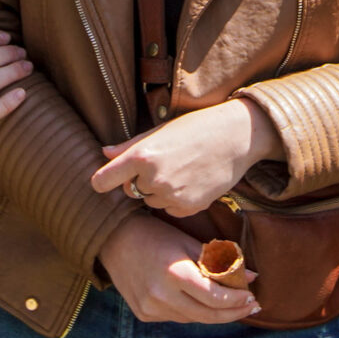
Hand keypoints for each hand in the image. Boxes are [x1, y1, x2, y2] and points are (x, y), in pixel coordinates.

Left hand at [90, 99, 280, 215]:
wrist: (236, 136)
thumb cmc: (196, 128)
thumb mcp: (161, 131)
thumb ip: (130, 146)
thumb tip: (104, 153)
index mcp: (141, 155)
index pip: (102, 181)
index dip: (103, 181)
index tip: (109, 179)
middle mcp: (153, 178)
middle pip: (129, 191)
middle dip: (140, 182)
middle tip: (164, 163)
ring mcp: (171, 195)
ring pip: (151, 201)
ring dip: (160, 191)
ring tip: (182, 170)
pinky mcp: (188, 207)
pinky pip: (170, 209)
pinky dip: (177, 200)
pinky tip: (192, 181)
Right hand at [99, 212, 259, 323]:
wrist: (114, 239)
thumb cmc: (156, 234)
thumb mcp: (188, 241)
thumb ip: (220, 261)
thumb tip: (252, 277)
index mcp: (175, 274)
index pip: (215, 297)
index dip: (237, 300)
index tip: (253, 296)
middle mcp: (161, 296)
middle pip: (207, 315)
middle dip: (233, 312)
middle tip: (252, 306)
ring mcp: (150, 308)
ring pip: (193, 319)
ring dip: (214, 312)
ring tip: (232, 304)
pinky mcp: (144, 314)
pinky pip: (177, 317)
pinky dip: (192, 311)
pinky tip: (200, 301)